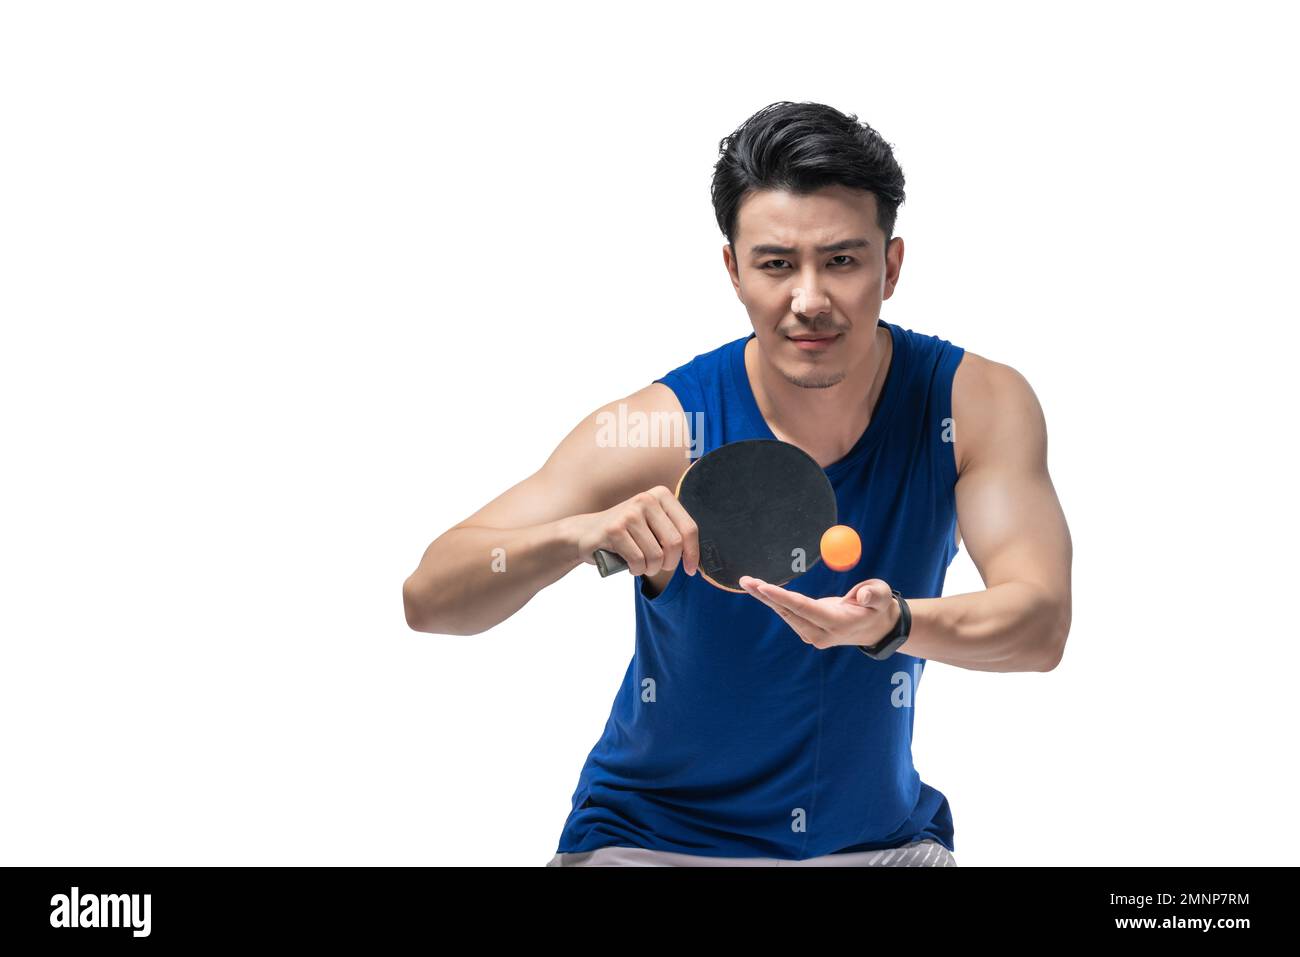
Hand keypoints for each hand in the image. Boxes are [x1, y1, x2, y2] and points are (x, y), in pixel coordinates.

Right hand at [571, 487, 698, 577]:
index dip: (693, 554)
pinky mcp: (615, 529)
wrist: (586, 533)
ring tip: (640, 565)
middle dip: (669, 564)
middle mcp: (647, 499)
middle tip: (657, 567)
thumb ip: (674, 532)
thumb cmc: (626, 533)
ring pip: (656, 555)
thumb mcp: (652, 525)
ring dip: (650, 569)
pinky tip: (629, 565)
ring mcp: (630, 513)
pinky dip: (636, 570)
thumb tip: (698, 560)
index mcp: (661, 495)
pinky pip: (638, 560)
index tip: (691, 570)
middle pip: (675, 544)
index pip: (689, 528)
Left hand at [738, 576, 900, 650]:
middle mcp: (821, 634)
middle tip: (747, 580)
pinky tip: (759, 589)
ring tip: (747, 581)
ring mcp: (812, 635)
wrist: (875, 627)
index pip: (805, 609)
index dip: (784, 598)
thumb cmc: (877, 606)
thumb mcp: (882, 596)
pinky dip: (773, 600)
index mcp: (837, 624)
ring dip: (765, 597)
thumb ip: (874, 594)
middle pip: (788, 612)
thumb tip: (862, 595)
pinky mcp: (806, 630)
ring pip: (784, 613)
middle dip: (766, 596)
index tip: (765, 588)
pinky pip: (787, 613)